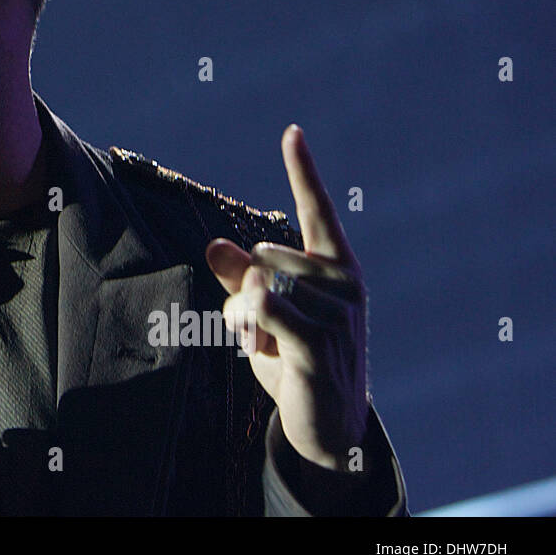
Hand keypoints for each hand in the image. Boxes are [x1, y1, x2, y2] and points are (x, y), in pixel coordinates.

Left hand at [205, 125, 369, 470]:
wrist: (326, 423)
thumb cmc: (294, 355)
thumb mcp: (263, 311)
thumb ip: (239, 277)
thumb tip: (213, 245)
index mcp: (334, 266)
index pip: (317, 210)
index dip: (302, 171)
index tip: (291, 131)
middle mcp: (342, 283)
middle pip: (260, 256)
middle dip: (244, 291)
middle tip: (263, 328)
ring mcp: (336, 313)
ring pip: (254, 286)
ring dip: (243, 319)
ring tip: (267, 345)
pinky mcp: (318, 343)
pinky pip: (265, 308)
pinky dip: (249, 322)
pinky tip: (261, 346)